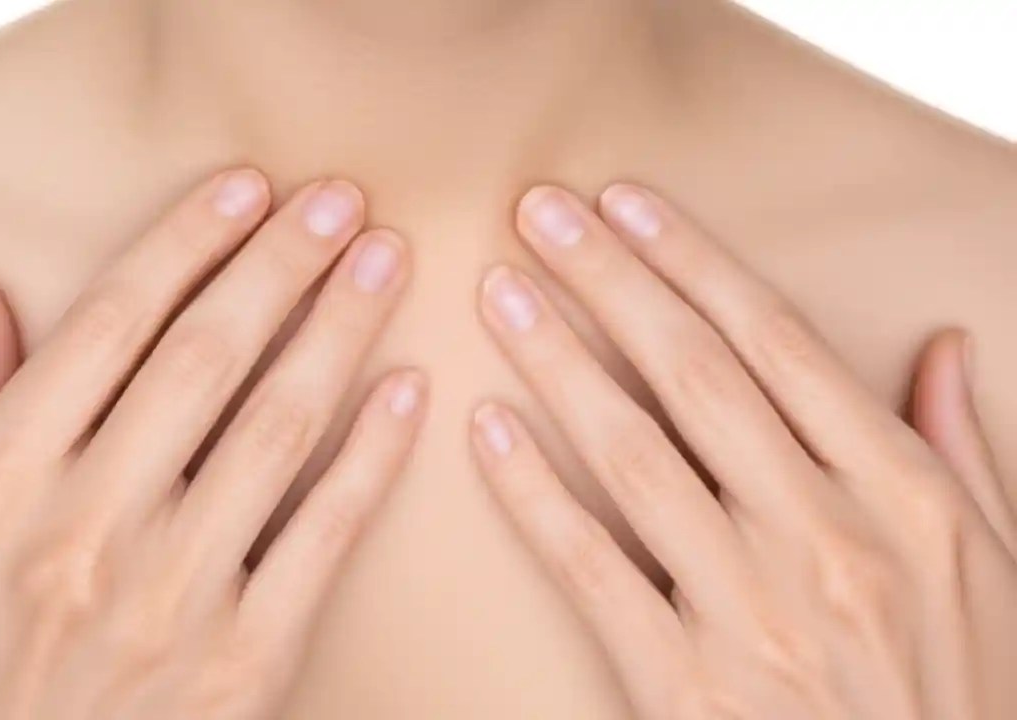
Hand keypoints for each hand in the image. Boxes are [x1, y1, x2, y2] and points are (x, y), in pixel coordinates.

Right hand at [0, 169, 426, 719]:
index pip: (108, 327)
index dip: (186, 244)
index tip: (246, 189)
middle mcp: (84, 529)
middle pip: (205, 359)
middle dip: (280, 264)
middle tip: (338, 200)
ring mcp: (170, 597)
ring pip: (276, 429)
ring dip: (337, 332)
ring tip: (382, 263)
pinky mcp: (243, 662)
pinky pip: (324, 537)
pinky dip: (371, 458)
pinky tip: (406, 391)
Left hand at [471, 184, 1016, 717]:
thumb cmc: (960, 700)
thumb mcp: (998, 573)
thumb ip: (961, 454)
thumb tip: (944, 349)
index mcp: (906, 497)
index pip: (779, 344)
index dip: (694, 262)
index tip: (625, 204)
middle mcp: (830, 538)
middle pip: (694, 375)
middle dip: (609, 281)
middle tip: (537, 214)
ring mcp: (755, 611)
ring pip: (634, 453)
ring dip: (557, 362)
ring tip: (500, 294)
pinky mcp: (685, 685)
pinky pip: (594, 568)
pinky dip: (535, 495)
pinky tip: (487, 430)